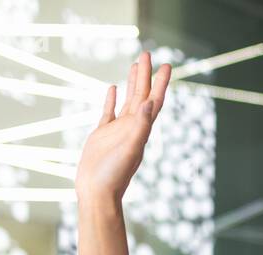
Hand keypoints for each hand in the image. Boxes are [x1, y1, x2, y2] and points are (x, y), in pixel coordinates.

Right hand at [75, 52, 169, 203]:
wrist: (96, 191)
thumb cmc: (114, 174)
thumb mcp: (130, 148)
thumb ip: (140, 127)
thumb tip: (149, 104)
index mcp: (141, 129)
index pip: (154, 101)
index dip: (160, 83)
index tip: (166, 65)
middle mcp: (132, 127)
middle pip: (142, 95)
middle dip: (146, 75)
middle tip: (148, 54)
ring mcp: (117, 130)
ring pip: (128, 100)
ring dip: (132, 83)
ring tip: (135, 65)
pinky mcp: (102, 134)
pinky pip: (109, 111)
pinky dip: (112, 99)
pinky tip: (113, 88)